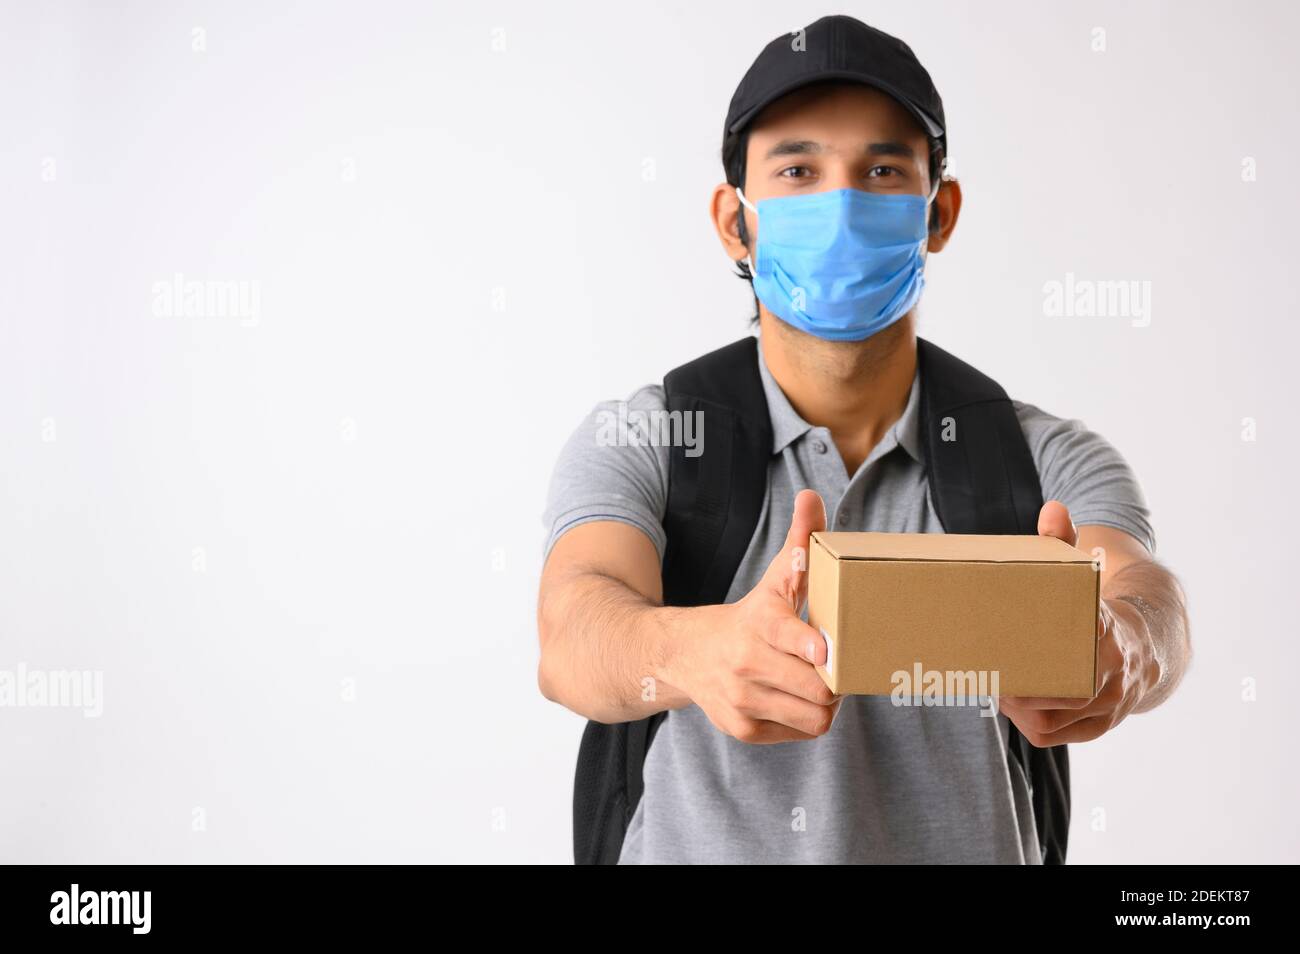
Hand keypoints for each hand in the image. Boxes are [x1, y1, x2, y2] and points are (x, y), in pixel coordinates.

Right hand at [659, 490, 842, 743]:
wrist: (685, 654)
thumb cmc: (749, 616)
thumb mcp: (773, 579)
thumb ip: (799, 539)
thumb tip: (811, 496)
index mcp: (759, 622)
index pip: (787, 635)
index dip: (812, 646)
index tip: (826, 649)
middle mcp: (746, 662)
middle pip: (816, 687)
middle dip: (834, 680)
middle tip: (836, 668)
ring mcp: (742, 699)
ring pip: (814, 717)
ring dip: (825, 704)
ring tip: (819, 685)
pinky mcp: (742, 728)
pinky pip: (800, 733)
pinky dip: (805, 720)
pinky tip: (795, 700)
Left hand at [996, 500, 1155, 744]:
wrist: (1151, 645)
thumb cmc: (1102, 606)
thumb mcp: (1089, 570)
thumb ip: (1066, 540)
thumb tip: (1052, 508)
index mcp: (1111, 627)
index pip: (1085, 633)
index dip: (1050, 639)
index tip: (1012, 638)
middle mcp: (1117, 668)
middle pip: (1070, 686)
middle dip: (1027, 682)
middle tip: (988, 668)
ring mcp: (1114, 700)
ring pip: (1062, 715)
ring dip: (1022, 707)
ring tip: (993, 687)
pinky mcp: (1105, 722)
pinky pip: (1063, 734)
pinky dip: (1034, 725)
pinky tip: (1011, 708)